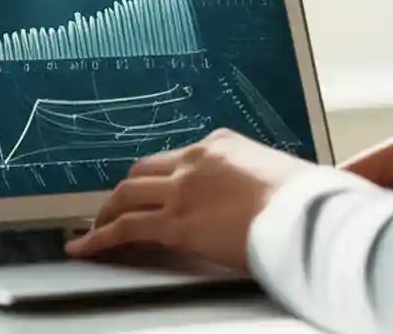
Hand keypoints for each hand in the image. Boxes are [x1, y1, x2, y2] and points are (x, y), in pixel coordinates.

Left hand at [65, 129, 317, 269]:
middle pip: (144, 171)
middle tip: (116, 207)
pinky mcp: (174, 223)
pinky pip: (123, 229)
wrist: (306, 213)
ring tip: (95, 228)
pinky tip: (83, 248)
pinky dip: (98, 238)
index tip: (159, 190)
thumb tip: (296, 191)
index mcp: (222, 144)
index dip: (164, 177)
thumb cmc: (308, 199)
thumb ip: (271, 181)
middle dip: (128, 190)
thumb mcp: (290, 176)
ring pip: (127, 195)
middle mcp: (195, 160)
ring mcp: (181, 190)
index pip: (180, 157)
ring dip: (107, 211)